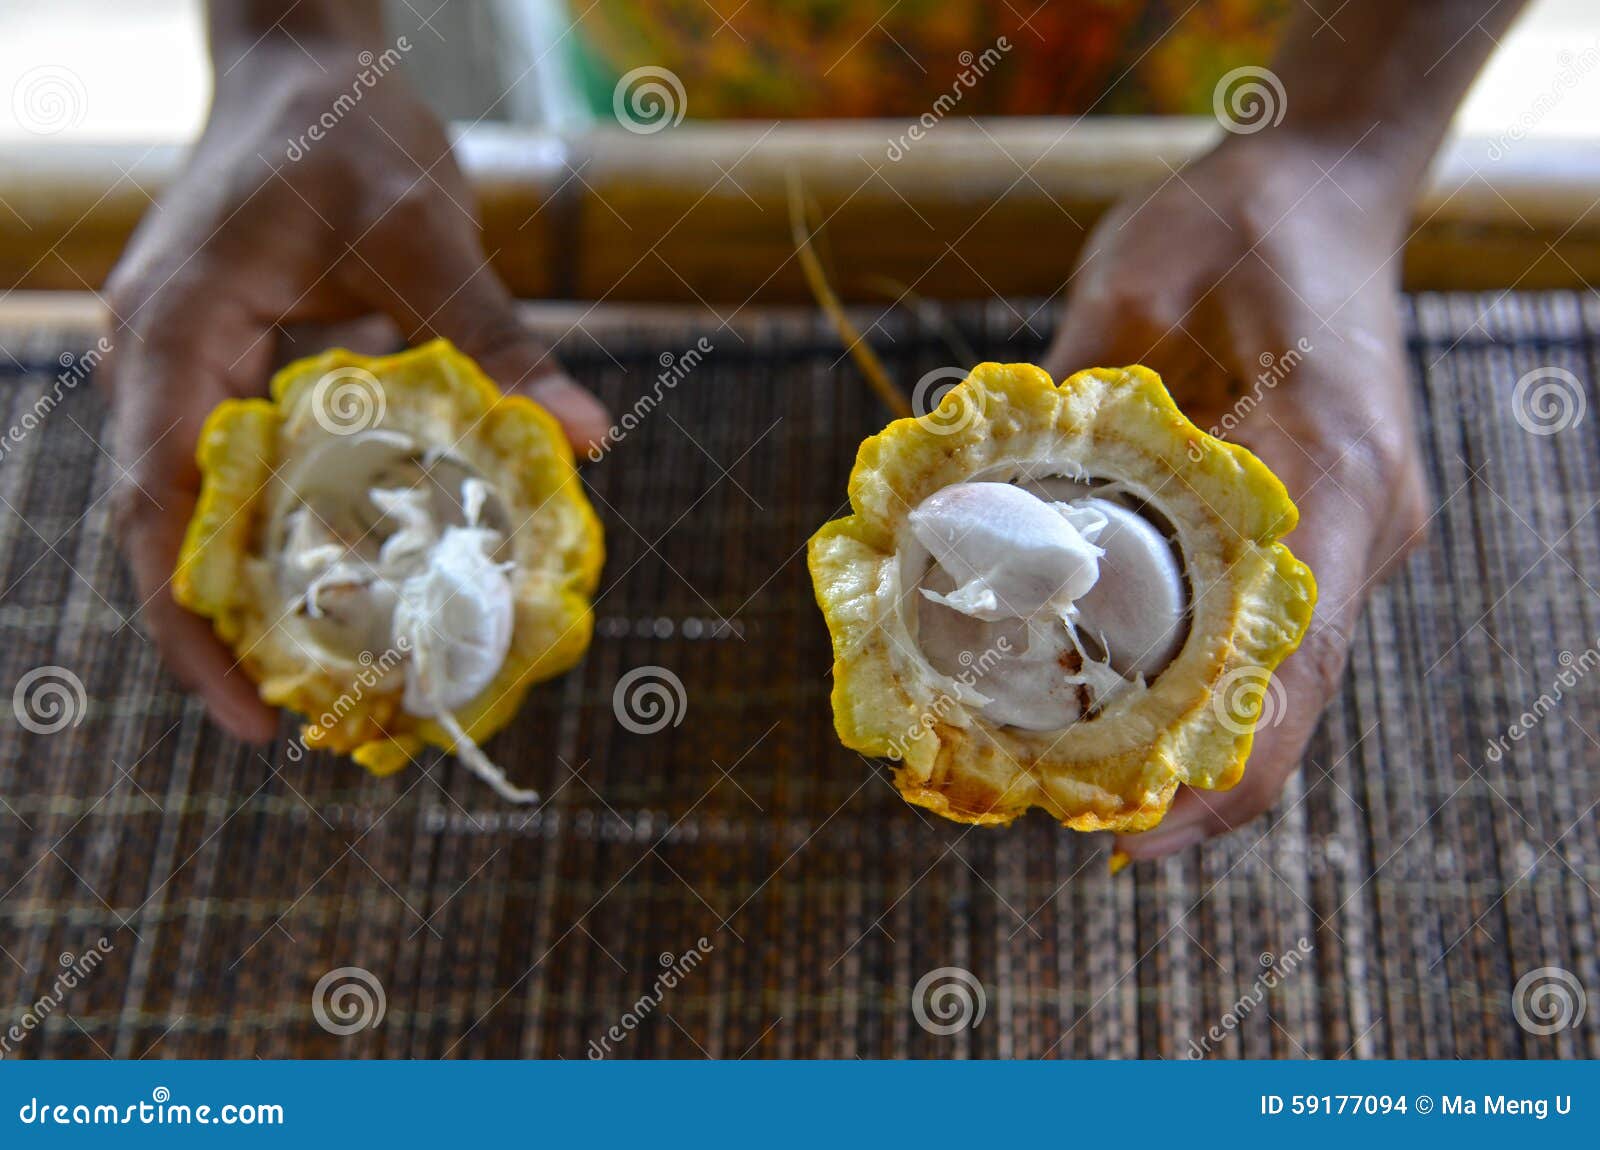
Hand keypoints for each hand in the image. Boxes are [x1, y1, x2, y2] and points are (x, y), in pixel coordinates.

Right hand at [100, 42, 608, 741]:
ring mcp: (183, 363)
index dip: (193, 620)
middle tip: (294, 724)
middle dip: (219, 632)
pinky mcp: (222, 363)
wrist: (305, 62)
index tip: (248, 712)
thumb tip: (584, 437)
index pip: (161, 502)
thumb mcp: (425, 230)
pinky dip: (279, 533)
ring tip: (316, 683)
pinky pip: (236, 468)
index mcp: (179, 329)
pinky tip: (338, 584)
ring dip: (247, 594)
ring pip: (196, 507)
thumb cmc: (346, 129)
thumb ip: (494, 338)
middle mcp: (159, 358)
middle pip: (166, 528)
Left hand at [1043, 133, 1427, 857]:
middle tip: (1077, 822)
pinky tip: (1124, 711)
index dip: (1218, 776)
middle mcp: (1355, 520)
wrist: (1318, 188)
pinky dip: (1201, 687)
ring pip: (1280, 681)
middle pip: (1288, 702)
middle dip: (1191, 786)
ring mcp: (1346, 529)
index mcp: (1330, 465)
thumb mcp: (1135, 276)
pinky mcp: (1320, 524)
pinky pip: (1266, 632)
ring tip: (1086, 792)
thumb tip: (980, 491)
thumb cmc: (1232, 218)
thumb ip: (1071, 388)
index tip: (1130, 834)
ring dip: (1194, 749)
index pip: (1289, 666)